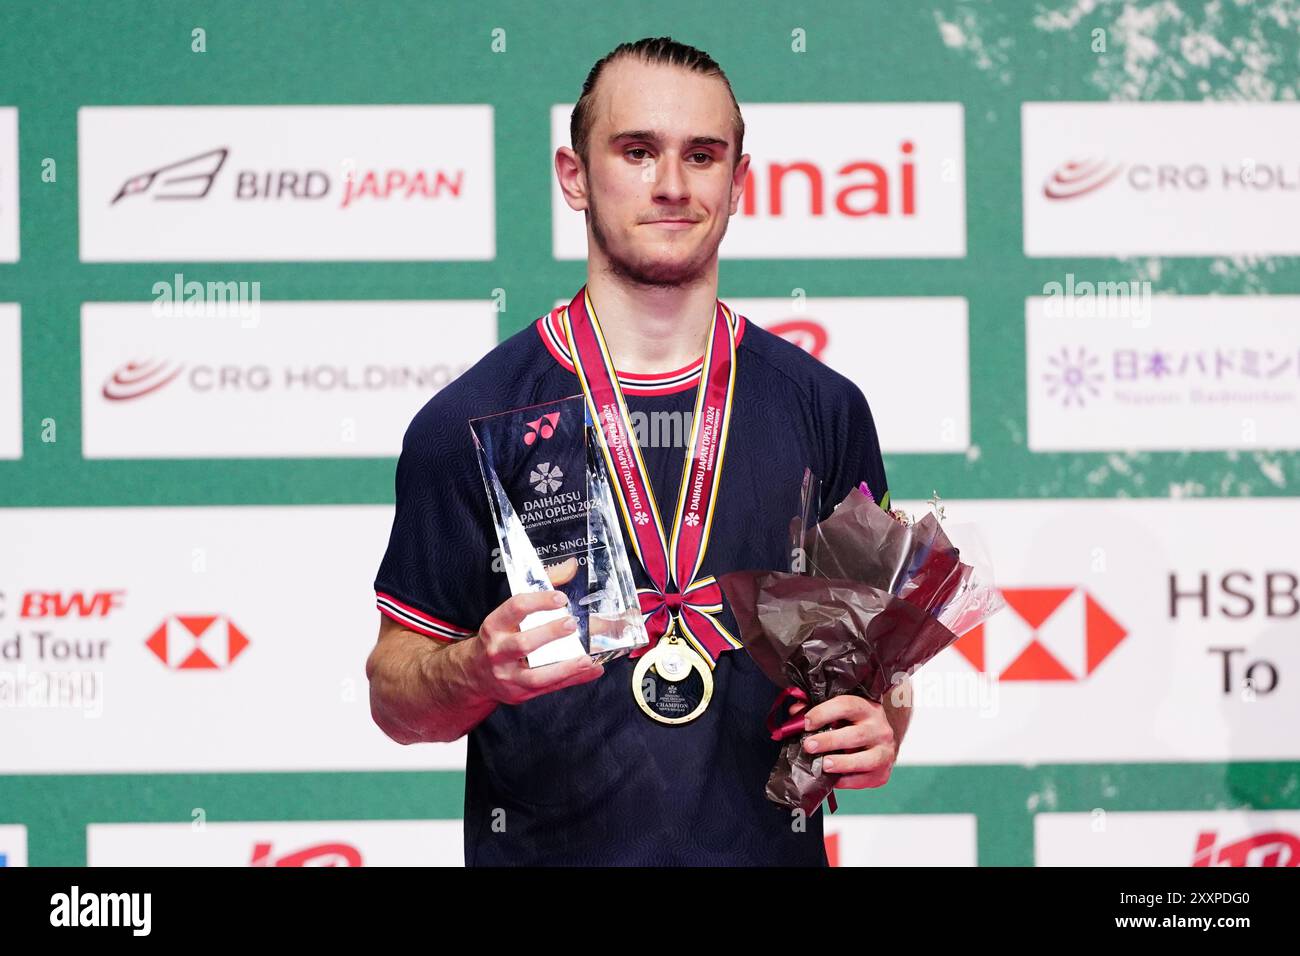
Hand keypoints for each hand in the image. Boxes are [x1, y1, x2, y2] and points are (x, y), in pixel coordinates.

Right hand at [467, 579, 602, 705]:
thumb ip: (535, 600)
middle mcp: (498, 652)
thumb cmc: (498, 640)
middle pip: (523, 643)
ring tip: (586, 659)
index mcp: (494, 626)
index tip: (560, 598)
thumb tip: (569, 570)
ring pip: (536, 675)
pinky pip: (549, 687)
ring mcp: (508, 676)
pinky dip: (572, 678)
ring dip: (565, 667)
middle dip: (549, 634)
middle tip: (572, 624)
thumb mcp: (505, 619)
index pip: (515, 609)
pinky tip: (591, 670)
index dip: (539, 602)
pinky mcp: (520, 693)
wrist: (474, 674)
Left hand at [790, 694, 896, 789]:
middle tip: (809, 746)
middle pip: (856, 734)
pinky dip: (848, 781)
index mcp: (866, 708)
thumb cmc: (853, 725)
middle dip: (830, 741)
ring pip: (866, 759)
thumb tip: (795, 712)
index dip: (824, 713)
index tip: (807, 722)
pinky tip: (834, 780)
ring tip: (824, 764)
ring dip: (843, 763)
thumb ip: (817, 711)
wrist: (881, 741)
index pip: (847, 705)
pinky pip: (865, 780)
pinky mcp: (883, 773)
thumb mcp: (839, 713)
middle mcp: (880, 728)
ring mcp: (884, 752)